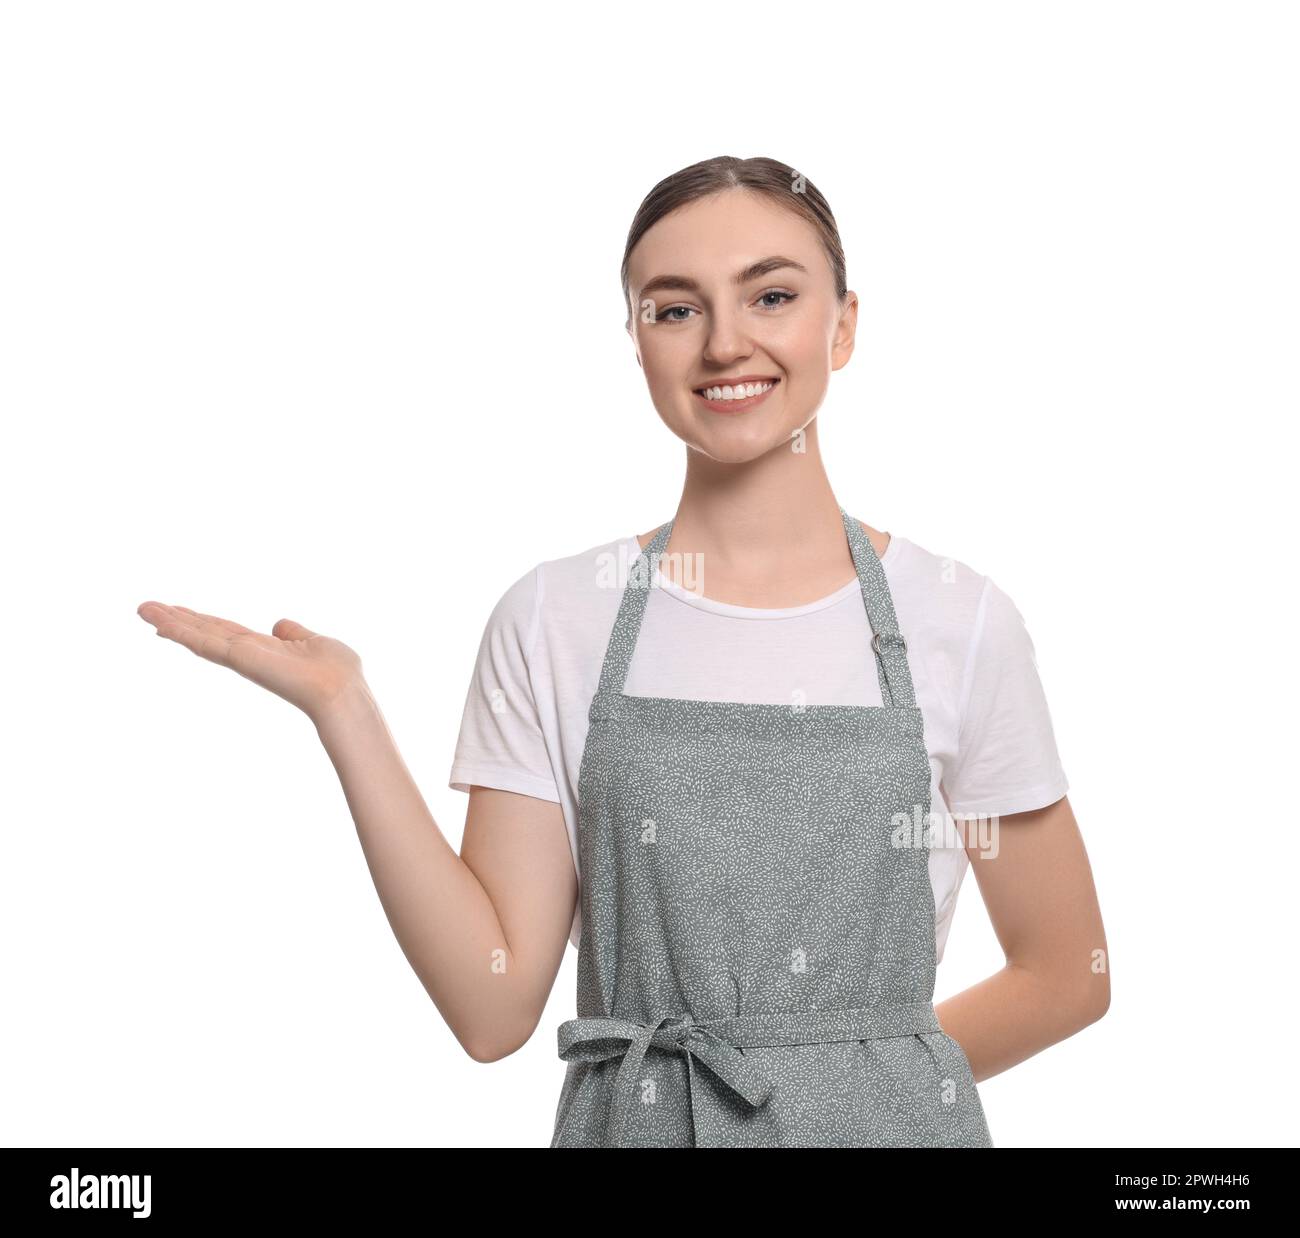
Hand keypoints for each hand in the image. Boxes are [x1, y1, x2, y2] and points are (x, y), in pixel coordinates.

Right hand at [137, 602, 364, 723]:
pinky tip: (158, 621)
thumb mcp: (316, 643)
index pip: (226, 632)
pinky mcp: (239, 659)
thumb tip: (280, 625)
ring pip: (198, 636)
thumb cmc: (337, 673)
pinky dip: (181, 630)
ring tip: (142, 608)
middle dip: (177, 621)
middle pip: (205, 632)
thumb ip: (295, 634)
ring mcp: (241, 658)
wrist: (341, 692)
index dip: (202, 622)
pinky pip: (204, 643)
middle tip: (146, 608)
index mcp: (265, 649)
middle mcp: (249, 654)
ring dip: (170, 622)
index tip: (178, 612)